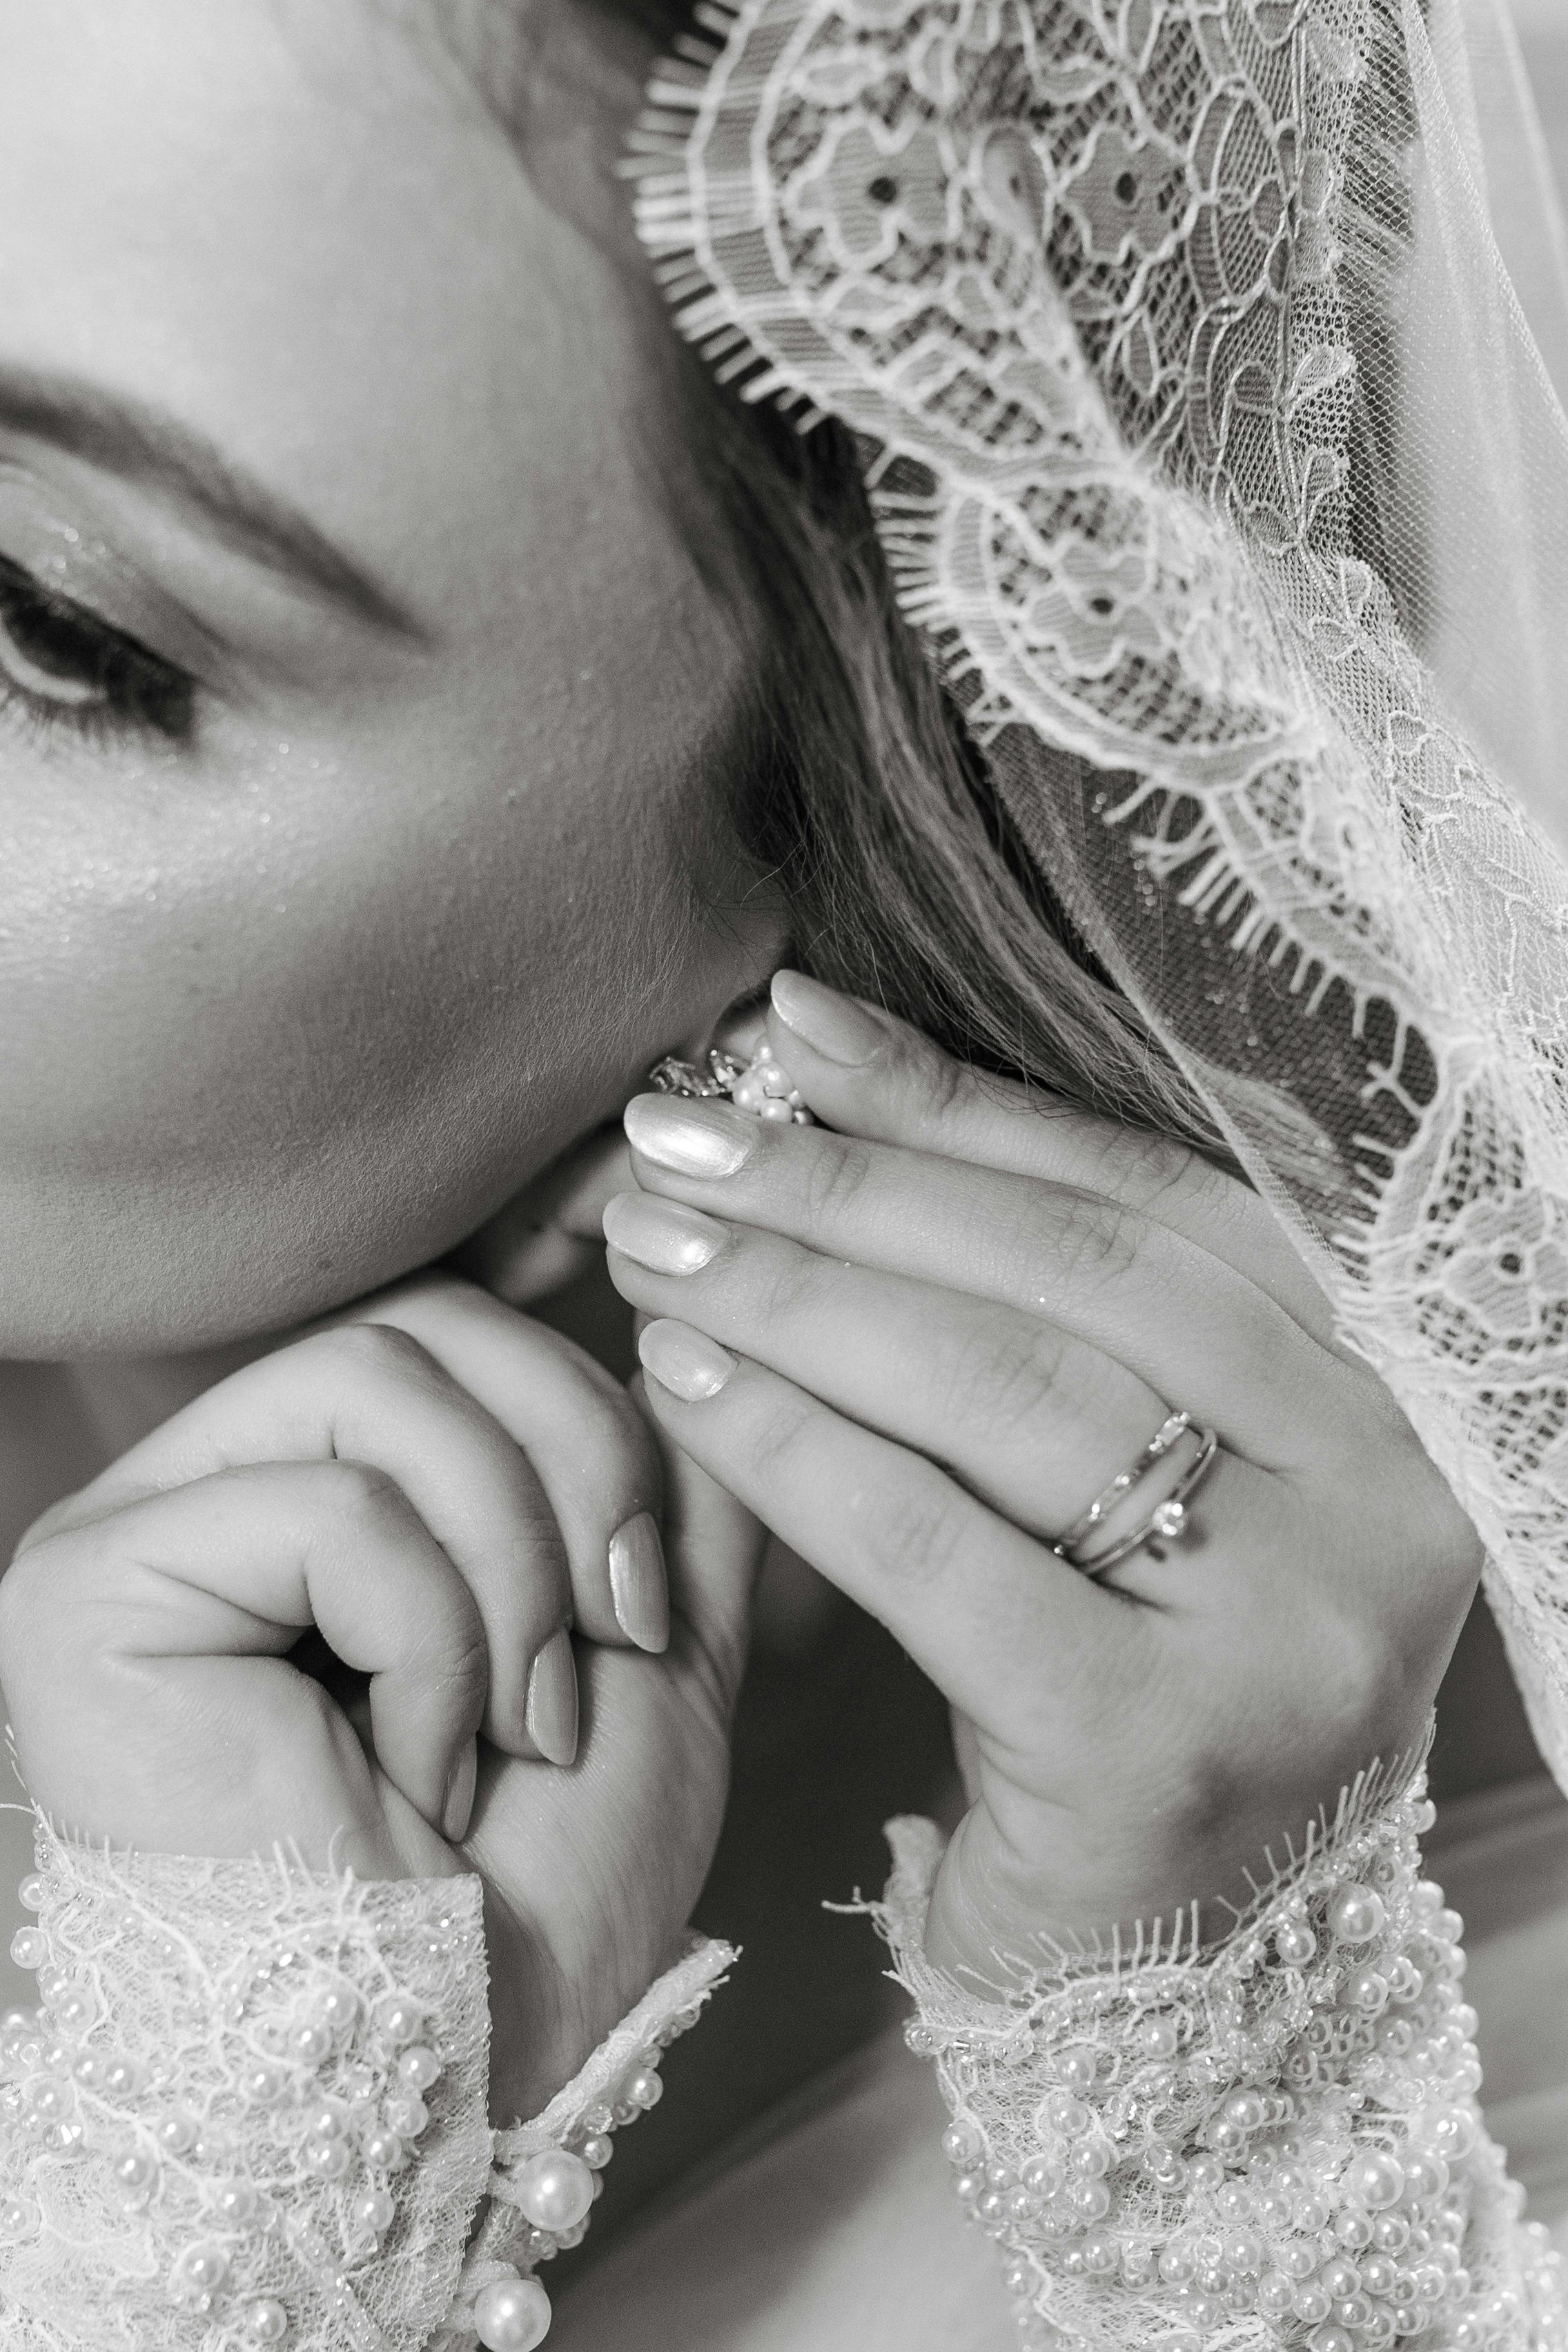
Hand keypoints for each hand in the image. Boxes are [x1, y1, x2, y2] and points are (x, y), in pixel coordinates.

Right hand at [0, 1275, 761, 2109]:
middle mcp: (206, 1483)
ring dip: (505, 1570)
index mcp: (316, 1479)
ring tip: (512, 1724)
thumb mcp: (652, 1648)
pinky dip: (424, 1644)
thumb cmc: (540, 1890)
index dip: (588, 1422)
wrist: (450, 2074)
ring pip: (373, 1383)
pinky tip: (412, 1774)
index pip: (456, 1326)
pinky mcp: (87, 1593)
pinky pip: (323, 1509)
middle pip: (420, 1326)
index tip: (648, 1596)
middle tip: (604, 1643)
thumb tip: (693, 1340)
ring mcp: (134, 1531)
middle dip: (568, 1476)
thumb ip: (672, 1488)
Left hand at [603, 973, 1482, 1986]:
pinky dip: (798, 1451)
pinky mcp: (1162, 1747)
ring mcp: (1289, 1627)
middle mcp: (1377, 1495)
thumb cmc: (1129, 1670)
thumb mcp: (1130, 1471)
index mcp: (1381, 1395)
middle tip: (678, 1136)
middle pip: (1077, 1280)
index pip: (1151, 1200)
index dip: (959, 1103)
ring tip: (657, 1244)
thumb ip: (1036, 1299)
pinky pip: (940, 1553)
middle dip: (851, 1191)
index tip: (788, 1033)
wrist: (1175, 1969)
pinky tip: (686, 1384)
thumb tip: (829, 1065)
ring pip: (1009, 1398)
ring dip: (804, 1299)